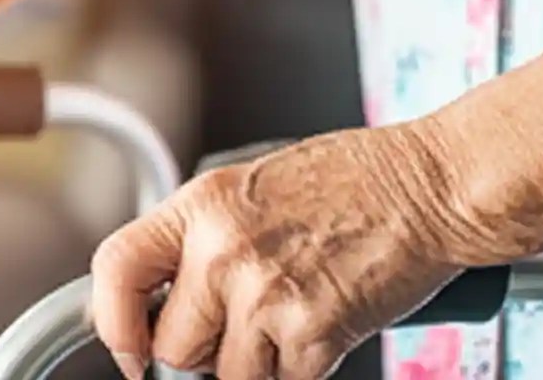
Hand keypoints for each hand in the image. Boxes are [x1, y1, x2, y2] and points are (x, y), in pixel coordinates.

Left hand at [90, 124, 488, 379]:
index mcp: (203, 205)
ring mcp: (266, 295)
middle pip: (171, 347)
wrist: (431, 186)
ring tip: (287, 318)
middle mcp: (224, 249)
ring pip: (225, 376)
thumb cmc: (354, 182)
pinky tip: (321, 323)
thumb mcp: (253, 187)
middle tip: (238, 327)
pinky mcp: (312, 334)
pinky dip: (299, 370)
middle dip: (200, 352)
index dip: (111, 319)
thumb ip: (202, 238)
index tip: (126, 345)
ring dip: (252, 365)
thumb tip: (163, 297)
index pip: (116, 267)